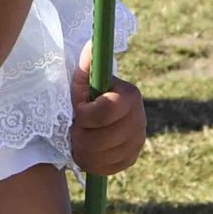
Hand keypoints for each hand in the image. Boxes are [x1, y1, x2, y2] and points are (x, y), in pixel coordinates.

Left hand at [70, 45, 146, 176]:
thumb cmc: (86, 95)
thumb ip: (88, 66)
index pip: (107, 111)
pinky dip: (91, 163)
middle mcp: (139, 120)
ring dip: (82, 151)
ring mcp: (137, 141)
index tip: (77, 110)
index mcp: (130, 96)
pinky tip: (86, 151)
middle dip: (80, 135)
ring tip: (76, 139)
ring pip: (102, 157)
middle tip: (73, 128)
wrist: (95, 117)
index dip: (86, 115)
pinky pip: (107, 169)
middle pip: (102, 139)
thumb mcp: (83, 80)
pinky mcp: (131, 158)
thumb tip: (91, 44)